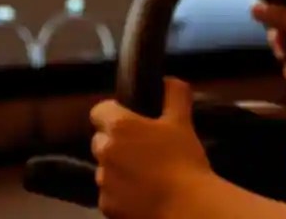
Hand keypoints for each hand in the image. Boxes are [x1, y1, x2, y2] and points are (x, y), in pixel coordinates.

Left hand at [89, 78, 212, 218]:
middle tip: (143, 148)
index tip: (132, 120)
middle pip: (100, 140)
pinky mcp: (106, 205)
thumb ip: (174, 94)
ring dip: (118, 167)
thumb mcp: (183, 121)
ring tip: (145, 174)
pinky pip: (109, 193)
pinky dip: (121, 192)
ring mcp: (103, 181)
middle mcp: (105, 151)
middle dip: (116, 142)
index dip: (114, 112)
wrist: (186, 206)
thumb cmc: (183, 160)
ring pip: (104, 168)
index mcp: (120, 127)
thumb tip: (168, 80)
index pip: (99, 110)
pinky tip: (143, 193)